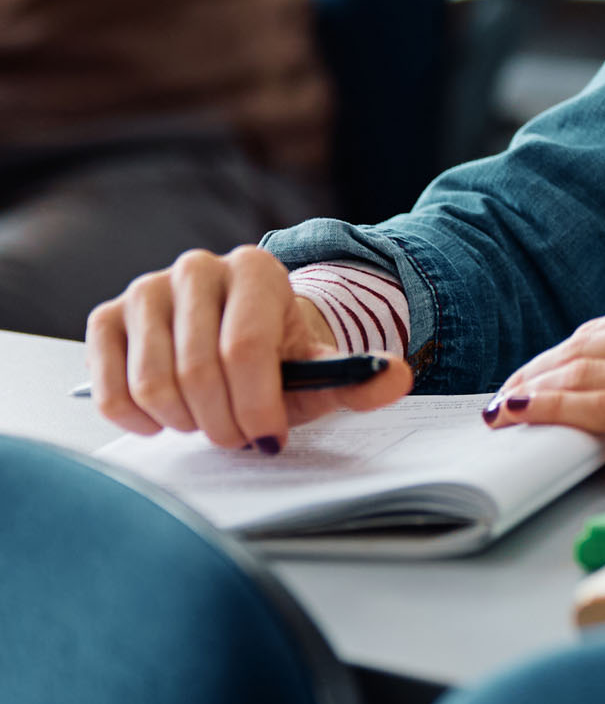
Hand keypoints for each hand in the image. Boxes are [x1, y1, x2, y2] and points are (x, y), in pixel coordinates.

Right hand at [85, 247, 412, 451]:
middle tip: (238, 434)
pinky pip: (112, 391)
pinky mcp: (108, 318)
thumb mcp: (321, 368)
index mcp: (256, 269)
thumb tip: (395, 378)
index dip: (256, 405)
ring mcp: (147, 289)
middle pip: (196, 371)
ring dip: (183, 422)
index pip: (246, 348)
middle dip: (221, 422)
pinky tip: (166, 418)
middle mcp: (198, 268)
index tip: (269, 435)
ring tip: (209, 418)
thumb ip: (360, 377)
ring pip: (153, 384)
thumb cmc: (279, 357)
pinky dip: (138, 421)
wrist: (238, 341)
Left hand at [482, 289, 604, 470]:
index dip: (561, 352)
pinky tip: (527, 413)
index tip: (534, 373)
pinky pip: (601, 402)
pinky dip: (555, 405)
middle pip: (584, 343)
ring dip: (534, 386)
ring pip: (584, 367)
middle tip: (507, 395)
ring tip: (505, 409)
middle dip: (538, 369)